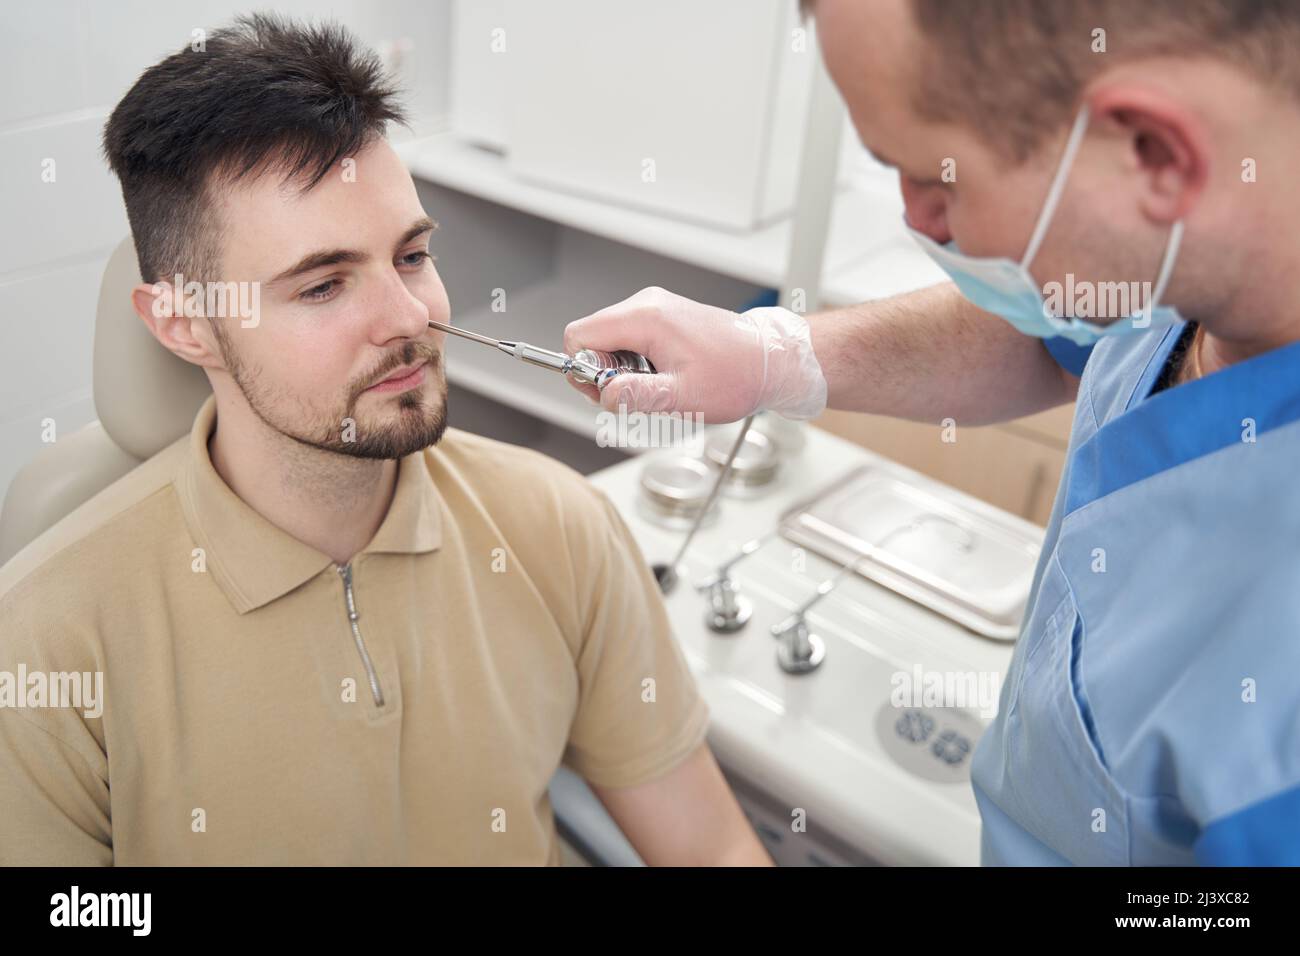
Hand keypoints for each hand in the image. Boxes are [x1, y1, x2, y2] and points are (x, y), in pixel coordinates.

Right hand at [562, 287, 826, 422]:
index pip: (579, 336)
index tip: (609, 392)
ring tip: (659, 385)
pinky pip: (629, 340)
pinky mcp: (663, 317)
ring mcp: (654, 309)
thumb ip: (636, 394)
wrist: (768, 359)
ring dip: (623, 371)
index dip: (584, 369)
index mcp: (645, 318)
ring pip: (609, 342)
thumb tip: (603, 395)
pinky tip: (664, 376)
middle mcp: (646, 305)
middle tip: (639, 394)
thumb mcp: (682, 395)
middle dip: (605, 373)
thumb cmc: (735, 374)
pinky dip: (637, 364)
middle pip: (592, 338)